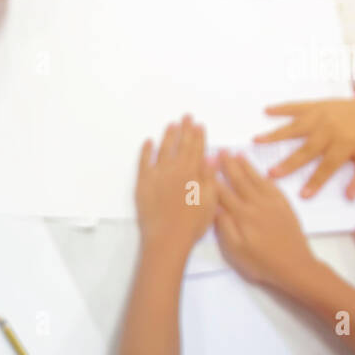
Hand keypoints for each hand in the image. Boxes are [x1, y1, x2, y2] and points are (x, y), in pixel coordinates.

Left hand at [135, 115, 214, 258]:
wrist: (167, 238)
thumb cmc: (192, 224)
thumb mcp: (210, 201)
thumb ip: (210, 177)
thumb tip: (211, 157)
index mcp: (193, 173)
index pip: (197, 149)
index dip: (198, 136)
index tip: (199, 125)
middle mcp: (175, 170)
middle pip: (181, 146)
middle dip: (185, 130)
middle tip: (186, 116)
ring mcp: (158, 175)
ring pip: (163, 150)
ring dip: (168, 136)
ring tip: (171, 125)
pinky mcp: (143, 183)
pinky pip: (143, 162)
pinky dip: (146, 151)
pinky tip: (148, 142)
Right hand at [214, 151, 318, 291]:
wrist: (295, 267)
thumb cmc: (261, 262)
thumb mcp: (235, 250)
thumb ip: (224, 227)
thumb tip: (215, 207)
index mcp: (242, 215)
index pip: (223, 192)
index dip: (213, 177)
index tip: (205, 163)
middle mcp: (257, 204)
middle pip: (240, 181)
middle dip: (229, 165)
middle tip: (221, 150)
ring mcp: (273, 204)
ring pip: (257, 180)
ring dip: (246, 166)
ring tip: (238, 154)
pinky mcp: (285, 207)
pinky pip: (273, 186)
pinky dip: (264, 177)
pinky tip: (261, 172)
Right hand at [256, 93, 354, 198]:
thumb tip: (351, 196)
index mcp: (346, 144)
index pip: (327, 167)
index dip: (315, 181)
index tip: (302, 194)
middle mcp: (331, 129)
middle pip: (306, 149)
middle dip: (289, 163)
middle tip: (271, 174)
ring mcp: (323, 115)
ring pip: (296, 127)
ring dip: (276, 134)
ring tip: (257, 141)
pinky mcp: (319, 105)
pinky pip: (298, 106)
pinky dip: (282, 108)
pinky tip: (267, 111)